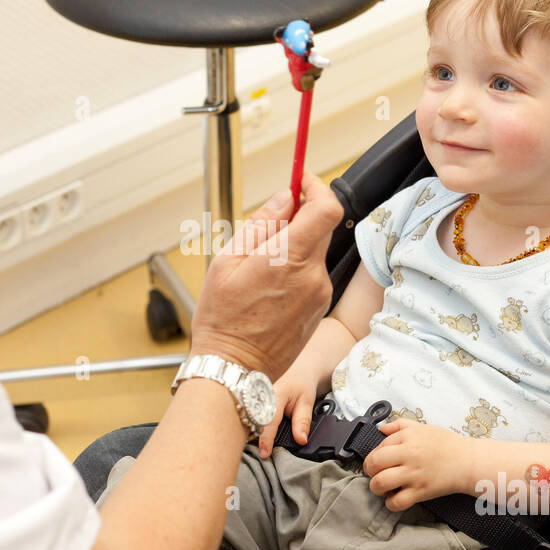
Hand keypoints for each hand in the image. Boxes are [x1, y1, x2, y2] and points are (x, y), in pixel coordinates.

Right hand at [189, 173, 342, 381]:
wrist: (234, 368)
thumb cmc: (223, 319)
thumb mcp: (227, 261)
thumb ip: (261, 224)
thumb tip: (285, 197)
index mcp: (288, 259)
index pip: (326, 209)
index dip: (317, 188)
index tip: (301, 181)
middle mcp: (312, 276)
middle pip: (321, 227)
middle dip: (300, 216)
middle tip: (271, 222)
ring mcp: (319, 294)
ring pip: (315, 252)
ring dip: (295, 246)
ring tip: (261, 266)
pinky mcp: (319, 308)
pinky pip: (313, 274)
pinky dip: (296, 269)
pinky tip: (269, 286)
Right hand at [256, 366, 316, 458]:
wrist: (298, 373)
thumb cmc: (302, 385)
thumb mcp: (307, 401)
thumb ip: (303, 421)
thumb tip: (301, 440)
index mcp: (274, 395)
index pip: (269, 420)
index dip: (266, 438)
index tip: (264, 453)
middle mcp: (262, 399)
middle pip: (255, 423)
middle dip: (256, 439)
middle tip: (260, 456)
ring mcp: (258, 403)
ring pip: (253, 422)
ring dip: (255, 436)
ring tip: (258, 451)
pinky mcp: (258, 408)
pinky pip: (255, 421)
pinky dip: (257, 431)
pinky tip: (258, 441)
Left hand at [363, 418, 464, 511]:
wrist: (469, 462)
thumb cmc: (447, 444)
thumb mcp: (423, 427)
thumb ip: (400, 425)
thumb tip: (381, 428)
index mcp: (408, 437)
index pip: (379, 446)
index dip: (375, 455)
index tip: (379, 461)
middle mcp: (409, 455)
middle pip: (374, 463)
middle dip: (369, 470)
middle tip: (375, 473)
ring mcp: (414, 474)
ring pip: (380, 483)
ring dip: (376, 487)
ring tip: (381, 487)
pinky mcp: (421, 491)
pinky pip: (397, 502)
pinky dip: (391, 503)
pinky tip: (394, 498)